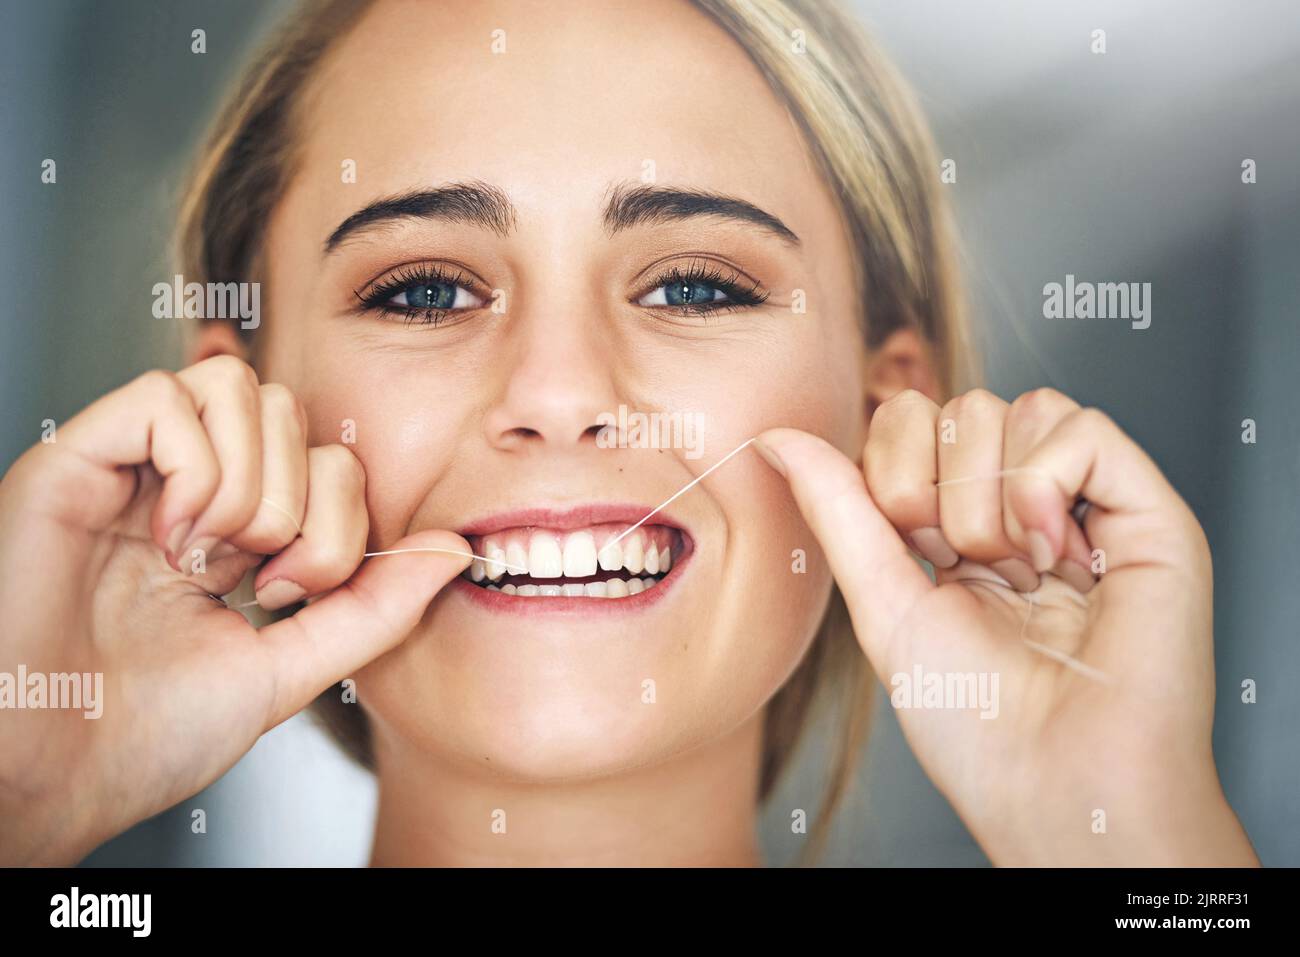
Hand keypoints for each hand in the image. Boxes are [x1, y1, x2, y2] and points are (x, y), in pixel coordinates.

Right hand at [0, 356, 470, 864]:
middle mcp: (185, 489)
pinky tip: (169, 536)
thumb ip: (373, 608)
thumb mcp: (291, 666)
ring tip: (206, 556)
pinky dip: (197, 470)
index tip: (289, 595)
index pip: (330, 458)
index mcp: (235, 531)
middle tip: (255, 577)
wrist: (50, 775)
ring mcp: (130, 469)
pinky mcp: (74, 459)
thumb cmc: (150, 734)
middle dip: (302, 503)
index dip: (339, 518)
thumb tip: (457, 548)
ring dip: (251, 483)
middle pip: (292, 411)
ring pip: (236, 387)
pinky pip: (167, 397)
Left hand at [755, 388, 1258, 864]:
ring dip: (990, 501)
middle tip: (964, 567)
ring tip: (1021, 575)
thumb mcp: (882, 602)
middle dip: (938, 491)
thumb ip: (836, 507)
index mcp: (961, 526)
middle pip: (960, 408)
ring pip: (1018, 408)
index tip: (915, 552)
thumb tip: (774, 437)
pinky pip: (1082, 426)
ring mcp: (1087, 505)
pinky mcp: (1147, 511)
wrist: (1056, 782)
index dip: (894, 470)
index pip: (912, 423)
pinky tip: (1055, 556)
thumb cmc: (973, 721)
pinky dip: (1045, 485)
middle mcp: (1025, 507)